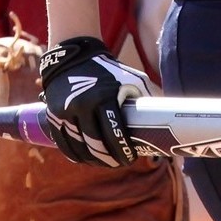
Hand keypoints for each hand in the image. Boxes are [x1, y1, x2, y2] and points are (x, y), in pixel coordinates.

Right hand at [38, 36, 148, 166]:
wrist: (74, 57)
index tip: (131, 158)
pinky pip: (63, 144)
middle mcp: (80, 105)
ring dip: (92, 160)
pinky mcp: (52, 117)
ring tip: (104, 162)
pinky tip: (86, 158)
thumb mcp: (130, 79)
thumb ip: (145, 99)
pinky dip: (75, 155)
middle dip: (109, 159)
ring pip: (78, 148)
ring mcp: (63, 112)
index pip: (113, 133)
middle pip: (95, 145)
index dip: (123, 150)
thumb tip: (169, 121)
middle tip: (119, 163)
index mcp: (102, 96)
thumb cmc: (109, 71)